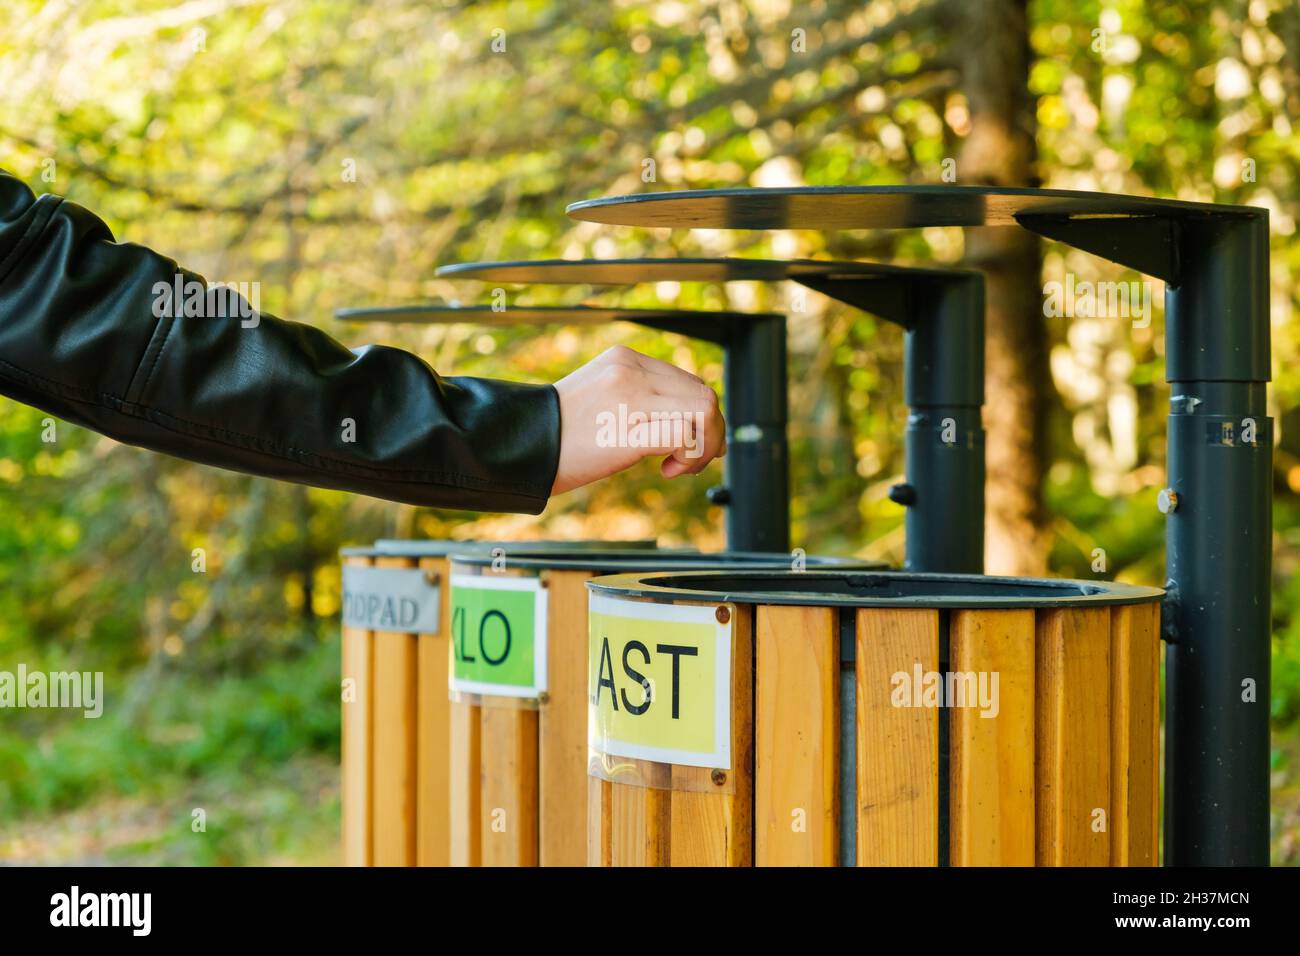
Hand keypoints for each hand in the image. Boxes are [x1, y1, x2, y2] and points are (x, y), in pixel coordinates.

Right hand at [550, 345, 725, 495]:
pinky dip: (692, 456)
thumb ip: (637, 399)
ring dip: (704, 446)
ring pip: (705, 410)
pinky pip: (688, 433)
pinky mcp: (630, 426)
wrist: (517, 446)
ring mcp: (631, 394)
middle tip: (689, 460)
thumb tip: (683, 423)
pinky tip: (668, 469)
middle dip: (710, 433)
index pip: (688, 381)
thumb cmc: (555, 435)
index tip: (685, 445)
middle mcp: (632, 369)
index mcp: (625, 359)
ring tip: (678, 466)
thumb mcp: (600, 399)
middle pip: (705, 394)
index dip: (700, 417)